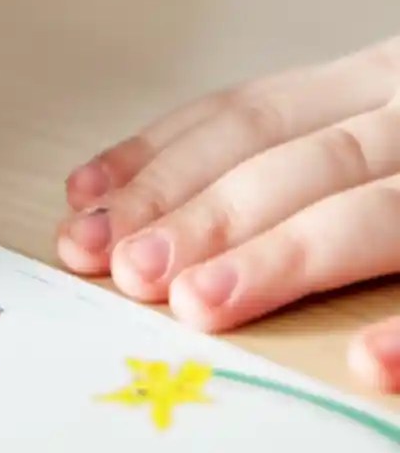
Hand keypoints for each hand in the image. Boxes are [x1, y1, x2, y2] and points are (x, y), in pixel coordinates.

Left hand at [57, 35, 399, 392]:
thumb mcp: (361, 129)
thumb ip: (272, 159)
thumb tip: (122, 219)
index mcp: (373, 88)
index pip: (249, 118)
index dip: (159, 163)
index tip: (82, 208)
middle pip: (295, 163)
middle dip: (200, 214)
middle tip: (129, 267)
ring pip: (372, 212)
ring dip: (279, 259)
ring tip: (200, 302)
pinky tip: (368, 363)